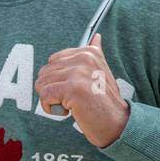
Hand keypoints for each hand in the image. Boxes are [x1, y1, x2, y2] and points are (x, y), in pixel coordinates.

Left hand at [34, 33, 130, 148]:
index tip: (74, 89)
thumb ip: (96, 53)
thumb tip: (96, 36)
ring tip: (72, 104)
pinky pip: (44, 96)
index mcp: (88, 52)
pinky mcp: (73, 88)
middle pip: (45, 72)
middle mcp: (84, 58)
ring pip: (42, 84)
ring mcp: (79, 72)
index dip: (57, 79)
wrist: (117, 124)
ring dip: (52, 100)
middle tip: (73, 99)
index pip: (53, 60)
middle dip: (53, 90)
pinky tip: (67, 111)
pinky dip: (50, 108)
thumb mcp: (102, 72)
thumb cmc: (105, 102)